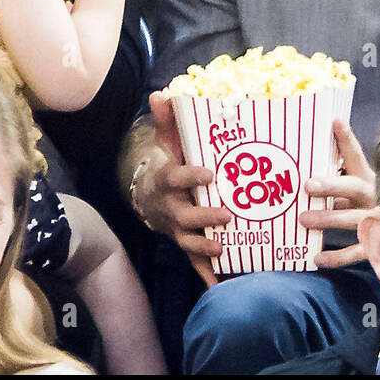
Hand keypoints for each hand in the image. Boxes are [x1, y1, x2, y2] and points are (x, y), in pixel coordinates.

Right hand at [138, 91, 230, 287]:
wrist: (152, 198)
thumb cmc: (168, 165)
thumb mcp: (167, 142)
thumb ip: (168, 120)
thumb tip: (161, 93)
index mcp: (168, 181)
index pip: (177, 178)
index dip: (192, 176)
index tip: (211, 173)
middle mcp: (171, 208)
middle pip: (185, 216)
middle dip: (204, 218)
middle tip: (228, 215)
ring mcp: (178, 229)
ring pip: (189, 243)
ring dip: (205, 249)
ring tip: (225, 250)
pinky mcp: (187, 244)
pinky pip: (195, 263)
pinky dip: (206, 276)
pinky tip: (221, 286)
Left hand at [300, 119, 376, 268]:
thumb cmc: (366, 204)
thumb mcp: (358, 185)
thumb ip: (339, 174)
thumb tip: (316, 148)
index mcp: (368, 178)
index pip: (356, 156)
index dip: (346, 139)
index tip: (335, 122)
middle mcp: (374, 197)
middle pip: (353, 188)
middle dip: (331, 186)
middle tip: (308, 185)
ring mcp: (376, 220)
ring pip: (351, 219)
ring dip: (328, 219)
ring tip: (303, 219)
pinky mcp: (377, 244)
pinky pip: (356, 251)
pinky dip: (337, 256)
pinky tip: (317, 257)